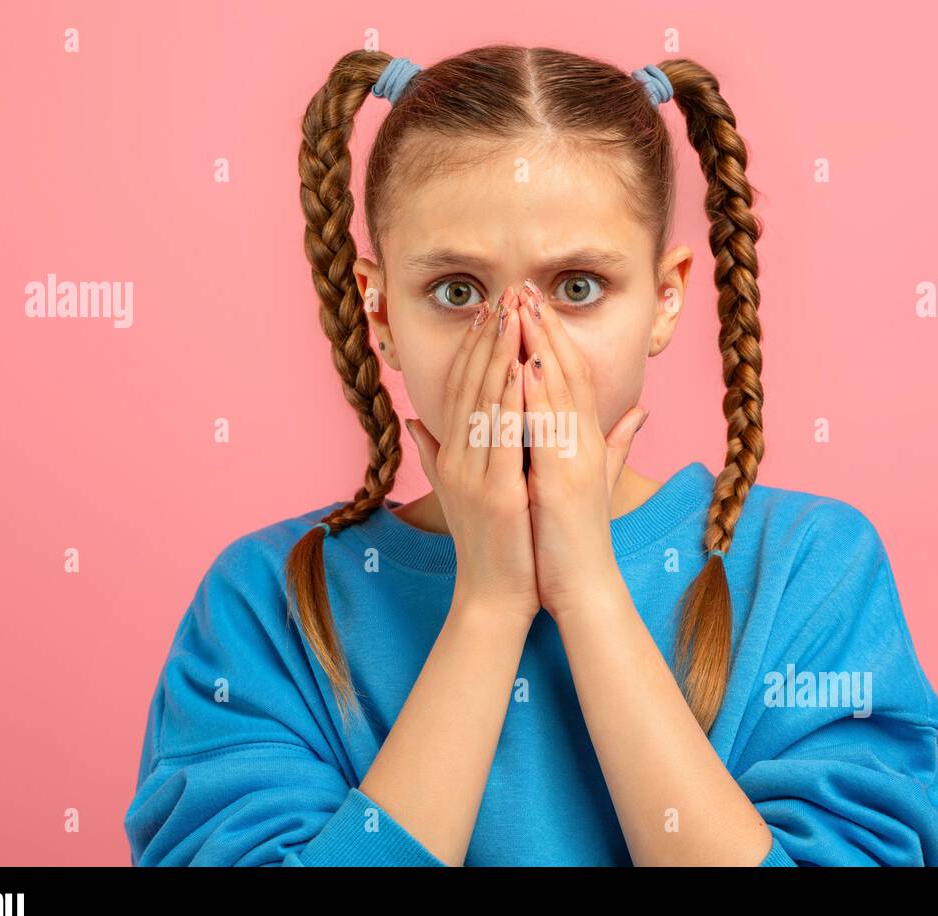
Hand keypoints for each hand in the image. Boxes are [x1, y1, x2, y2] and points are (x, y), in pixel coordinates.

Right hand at [405, 288, 538, 623]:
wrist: (492, 596)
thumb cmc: (486, 544)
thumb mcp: (456, 493)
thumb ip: (433, 455)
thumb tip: (415, 423)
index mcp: (449, 456)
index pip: (458, 389)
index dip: (472, 348)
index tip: (487, 311)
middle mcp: (454, 459)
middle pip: (469, 386)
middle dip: (487, 339)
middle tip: (503, 296)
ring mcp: (473, 475)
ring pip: (484, 403)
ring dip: (499, 356)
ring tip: (513, 316)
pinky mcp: (496, 493)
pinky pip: (505, 438)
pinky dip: (512, 400)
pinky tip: (522, 369)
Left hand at [516, 278, 648, 620]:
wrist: (584, 586)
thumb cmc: (576, 538)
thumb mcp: (595, 482)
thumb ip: (615, 445)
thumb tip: (639, 413)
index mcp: (588, 442)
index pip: (575, 378)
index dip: (556, 339)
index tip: (535, 305)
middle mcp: (587, 442)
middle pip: (569, 373)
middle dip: (547, 329)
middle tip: (525, 288)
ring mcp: (578, 459)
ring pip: (561, 390)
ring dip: (541, 347)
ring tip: (522, 309)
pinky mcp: (565, 480)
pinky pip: (551, 429)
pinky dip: (539, 395)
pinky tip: (524, 364)